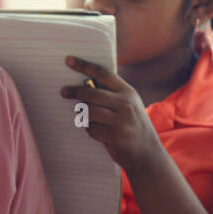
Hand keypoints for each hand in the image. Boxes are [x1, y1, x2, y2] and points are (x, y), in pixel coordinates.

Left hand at [60, 56, 164, 175]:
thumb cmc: (134, 126)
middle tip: (64, 92)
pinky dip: (89, 128)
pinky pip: (92, 129)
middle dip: (75, 92)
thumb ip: (112, 95)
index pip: (103, 73)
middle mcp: (126, 104)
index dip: (84, 65)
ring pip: (89, 111)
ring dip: (82, 113)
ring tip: (82, 115)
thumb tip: (86, 84)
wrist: (148, 153)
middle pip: (91, 93)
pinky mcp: (115, 137)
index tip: (69, 60)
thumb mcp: (129, 105)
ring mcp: (121, 121)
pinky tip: (95, 130)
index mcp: (128, 92)